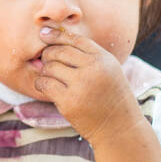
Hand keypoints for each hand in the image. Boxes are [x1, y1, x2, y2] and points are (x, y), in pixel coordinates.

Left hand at [34, 24, 144, 145]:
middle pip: (59, 51)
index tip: (44, 34)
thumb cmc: (112, 98)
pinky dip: (41, 83)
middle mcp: (93, 69)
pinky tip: (45, 86)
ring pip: (50, 67)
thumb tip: (57, 39)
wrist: (119, 128)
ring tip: (49, 76)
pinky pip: (45, 84)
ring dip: (45, 70)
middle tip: (46, 60)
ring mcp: (81, 85)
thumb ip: (90, 56)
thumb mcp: (109, 71)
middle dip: (48, 54)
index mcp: (104, 58)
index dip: (57, 35)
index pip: (75, 39)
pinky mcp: (69, 101)